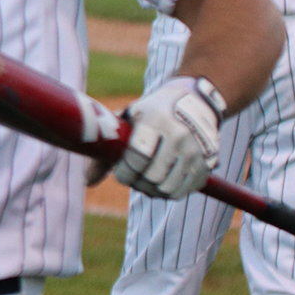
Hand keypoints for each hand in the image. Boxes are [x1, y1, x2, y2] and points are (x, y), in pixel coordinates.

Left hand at [114, 76, 224, 198]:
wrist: (194, 102)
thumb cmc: (151, 113)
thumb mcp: (127, 120)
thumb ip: (107, 149)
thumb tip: (87, 182)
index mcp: (156, 120)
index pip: (138, 155)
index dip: (125, 171)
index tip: (119, 173)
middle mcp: (180, 135)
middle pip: (152, 176)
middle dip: (136, 182)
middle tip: (131, 177)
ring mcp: (197, 150)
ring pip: (168, 188)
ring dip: (150, 190)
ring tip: (144, 180)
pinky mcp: (207, 164)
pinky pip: (183, 191)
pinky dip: (167, 192)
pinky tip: (160, 181)